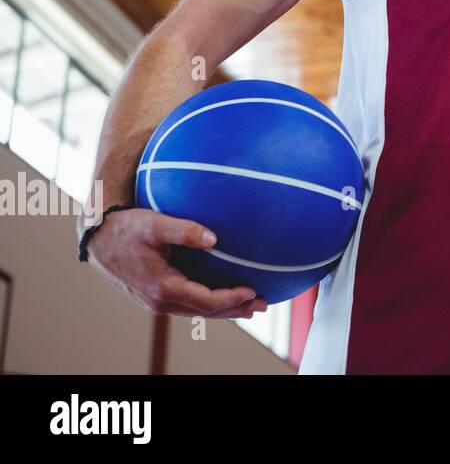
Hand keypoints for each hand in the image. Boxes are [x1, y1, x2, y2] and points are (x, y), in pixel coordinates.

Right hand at [85, 208, 267, 318]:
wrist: (97, 237)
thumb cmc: (126, 227)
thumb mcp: (155, 224)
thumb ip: (185, 230)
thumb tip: (214, 239)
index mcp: (163, 287)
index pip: (206, 301)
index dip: (232, 299)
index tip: (253, 290)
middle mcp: (159, 301)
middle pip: (205, 312)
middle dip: (236, 310)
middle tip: (263, 305)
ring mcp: (155, 301)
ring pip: (196, 311)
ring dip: (224, 310)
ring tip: (250, 306)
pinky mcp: (153, 296)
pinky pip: (187, 304)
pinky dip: (208, 304)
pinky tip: (222, 297)